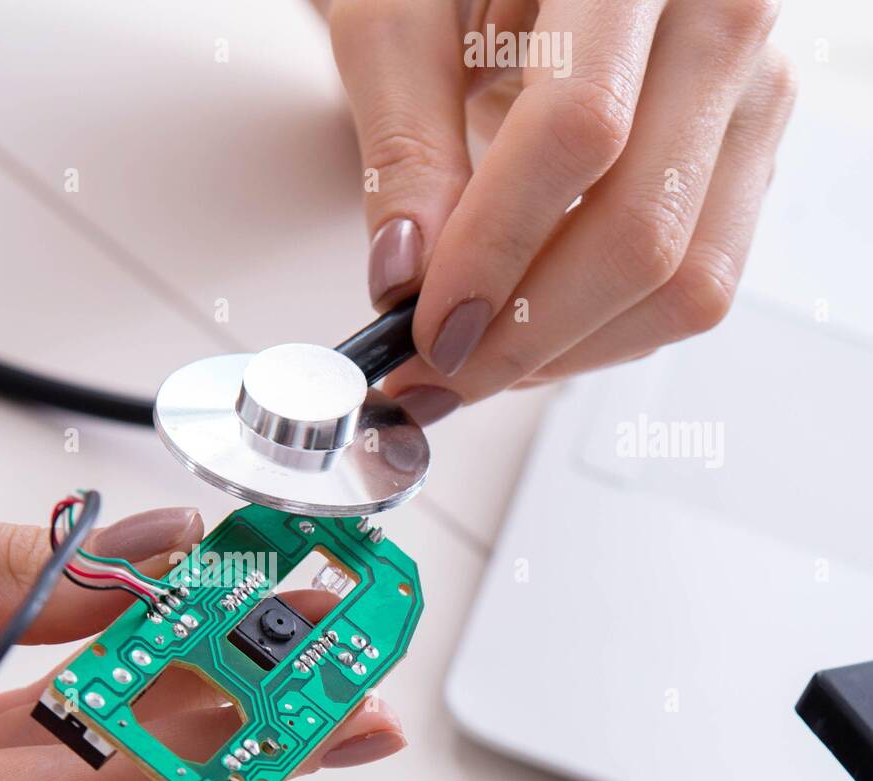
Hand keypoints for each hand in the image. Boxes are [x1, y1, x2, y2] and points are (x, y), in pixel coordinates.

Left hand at [325, 0, 796, 419]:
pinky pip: (692, 287)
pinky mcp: (745, 163)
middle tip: (435, 376)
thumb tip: (404, 273)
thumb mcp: (400, 23)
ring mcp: (749, 99)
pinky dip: (601, 335)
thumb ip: (401, 143)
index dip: (498, 249)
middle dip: (525, 334)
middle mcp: (721, 23)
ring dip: (566, 351)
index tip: (428, 328)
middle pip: (644, 228)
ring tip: (474, 363)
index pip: (582, 129)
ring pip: (686, 280)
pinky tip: (529, 334)